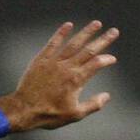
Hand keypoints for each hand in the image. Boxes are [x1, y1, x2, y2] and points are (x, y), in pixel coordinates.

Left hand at [0, 20, 118, 132]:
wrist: (25, 110)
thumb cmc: (50, 115)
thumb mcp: (75, 115)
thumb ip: (93, 105)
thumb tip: (107, 96)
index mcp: (77, 80)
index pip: (96, 65)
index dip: (107, 60)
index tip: (112, 58)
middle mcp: (67, 67)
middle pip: (89, 50)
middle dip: (103, 40)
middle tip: (114, 31)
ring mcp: (54, 61)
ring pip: (74, 43)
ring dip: (86, 32)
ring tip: (96, 24)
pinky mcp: (42, 59)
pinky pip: (53, 43)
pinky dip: (61, 33)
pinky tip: (69, 25)